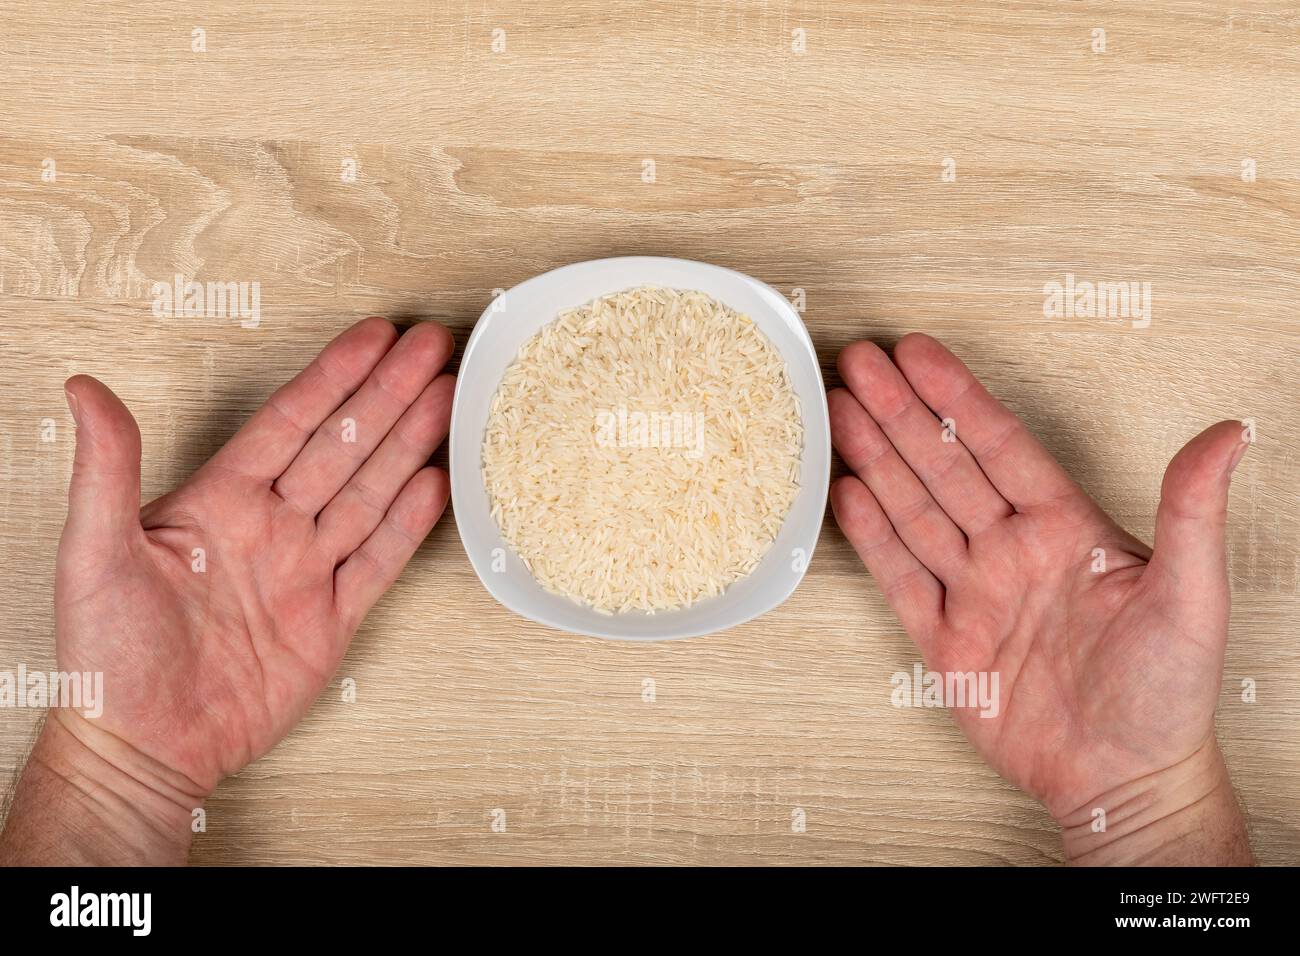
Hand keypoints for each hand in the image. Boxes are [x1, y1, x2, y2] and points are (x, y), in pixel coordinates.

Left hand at [0, 317, 454, 863]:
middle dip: (390, 393)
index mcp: (219, 501)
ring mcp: (305, 571)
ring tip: (448, 397)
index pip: (290, 422)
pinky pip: (379, 561)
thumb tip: (84, 388)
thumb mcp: (94, 552)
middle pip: (344, 445)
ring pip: (370, 492)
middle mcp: (270, 527)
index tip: (374, 337)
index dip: (334, 376)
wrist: (144, 745)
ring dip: (411, 443)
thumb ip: (106, 468)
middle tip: (432, 347)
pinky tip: (437, 482)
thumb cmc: (107, 655)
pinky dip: (411, 523)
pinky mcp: (331, 620)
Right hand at [829, 334, 1251, 864]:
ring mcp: (973, 593)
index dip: (955, 396)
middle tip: (857, 362)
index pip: (999, 444)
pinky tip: (847, 494)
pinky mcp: (944, 643)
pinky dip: (871, 537)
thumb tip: (1230, 431)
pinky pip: (899, 579)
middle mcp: (1012, 550)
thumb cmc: (1168, 695)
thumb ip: (1193, 510)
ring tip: (838, 411)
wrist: (1123, 779)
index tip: (918, 353)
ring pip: (912, 511)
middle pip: (943, 466)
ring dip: (874, 459)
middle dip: (898, 412)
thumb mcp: (1193, 596)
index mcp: (1064, 528)